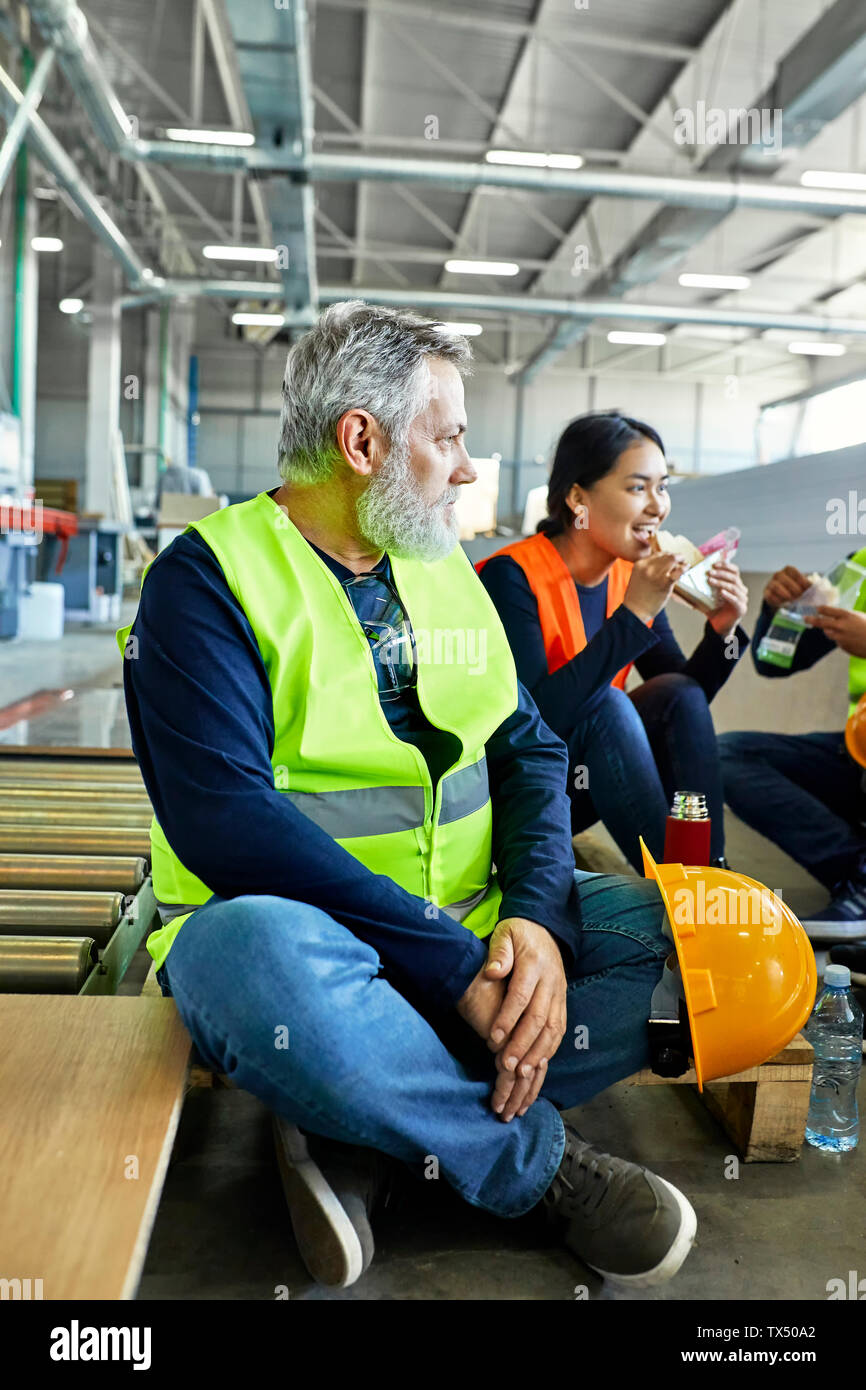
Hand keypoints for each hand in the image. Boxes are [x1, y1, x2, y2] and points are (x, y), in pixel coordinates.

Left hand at [486, 917, 567, 1120]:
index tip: (493, 1038)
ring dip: (539, 1052)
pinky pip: (561, 1027)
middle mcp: (551, 980)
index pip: (521, 996)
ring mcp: (560, 992)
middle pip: (539, 1017)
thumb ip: (499, 952)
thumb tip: (492, 972)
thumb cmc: (518, 932)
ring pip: (553, 1027)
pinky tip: (539, 1063)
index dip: (508, 1019)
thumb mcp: (505, 933)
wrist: (545, 927)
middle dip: (523, 1043)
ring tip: (523, 1072)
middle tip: (507, 1065)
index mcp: (534, 964)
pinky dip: (551, 1047)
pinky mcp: (563, 1000)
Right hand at [623, 552, 689, 624]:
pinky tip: (687, 568)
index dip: (666, 555)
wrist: (635, 611)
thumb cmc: (636, 597)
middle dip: (675, 556)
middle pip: (666, 555)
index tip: (671, 559)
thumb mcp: (637, 577)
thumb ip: (647, 569)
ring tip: (685, 563)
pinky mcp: (665, 583)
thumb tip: (662, 565)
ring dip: (681, 560)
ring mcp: (657, 574)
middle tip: (681, 559)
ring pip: (673, 559)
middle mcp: (648, 567)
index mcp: (640, 564)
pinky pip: (679, 571)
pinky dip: (684, 568)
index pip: (657, 554)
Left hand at [708, 560, 748, 637]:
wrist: (719, 627)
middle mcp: (741, 590)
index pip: (735, 570)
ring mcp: (743, 600)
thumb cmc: (714, 610)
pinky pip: (736, 600)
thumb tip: (686, 579)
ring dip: (722, 582)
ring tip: (711, 581)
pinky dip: (729, 595)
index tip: (714, 564)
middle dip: (721, 573)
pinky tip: (721, 592)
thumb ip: (702, 587)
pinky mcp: (741, 609)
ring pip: (734, 587)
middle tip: (709, 573)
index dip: (726, 565)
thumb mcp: (707, 596)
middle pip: (734, 577)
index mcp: (735, 584)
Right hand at [763, 565, 809, 611]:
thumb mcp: (801, 585)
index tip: (808, 588)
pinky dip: (777, 599)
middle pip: (785, 579)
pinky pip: (769, 595)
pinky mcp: (766, 592)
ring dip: (785, 593)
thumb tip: (816, 589)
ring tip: (792, 599)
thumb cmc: (794, 590)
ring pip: (776, 586)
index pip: (794, 572)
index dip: (801, 580)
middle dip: (794, 588)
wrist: (781, 598)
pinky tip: (783, 603)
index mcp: (788, 570)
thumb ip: (807, 586)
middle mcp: (778, 574)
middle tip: (800, 595)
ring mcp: (770, 583)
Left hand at [803, 606, 865, 656]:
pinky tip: (851, 638)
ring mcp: (840, 637)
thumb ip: (846, 616)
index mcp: (847, 616)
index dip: (821, 609)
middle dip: (812, 620)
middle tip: (805, 619)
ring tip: (838, 629)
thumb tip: (835, 615)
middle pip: (821, 623)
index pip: (828, 610)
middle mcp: (841, 626)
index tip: (817, 608)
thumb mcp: (859, 616)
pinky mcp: (842, 646)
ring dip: (829, 631)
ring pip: (828, 633)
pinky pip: (838, 641)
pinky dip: (840, 639)